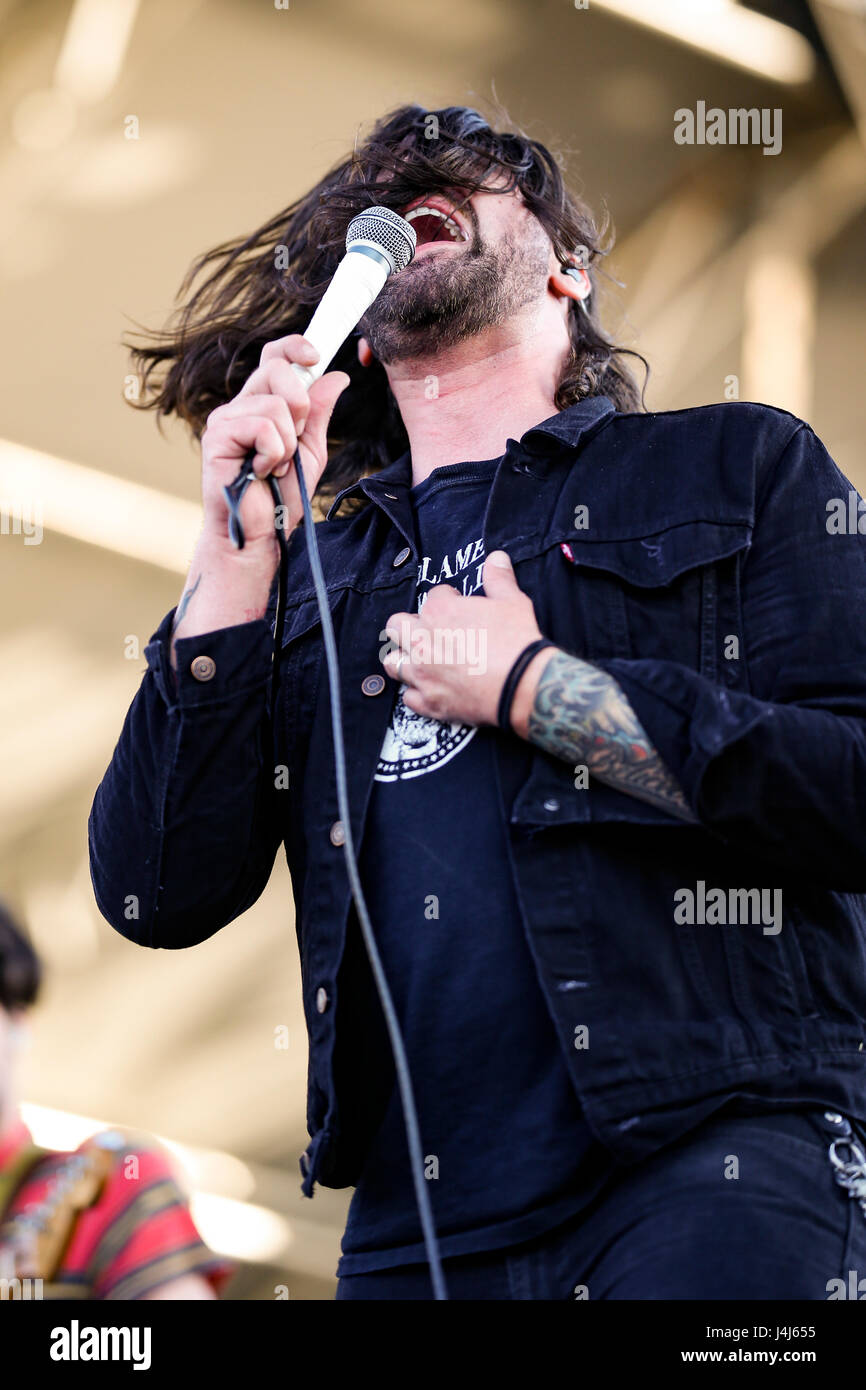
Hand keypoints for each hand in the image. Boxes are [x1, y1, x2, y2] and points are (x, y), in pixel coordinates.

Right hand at [200, 334, 349, 551]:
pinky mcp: (217, 436)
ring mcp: (225, 419)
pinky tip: (261, 472)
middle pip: (277, 369)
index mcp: (261, 404)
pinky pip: (264, 426)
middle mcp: (240, 406)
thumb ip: (320, 413)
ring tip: (275, 466)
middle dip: (301, 406)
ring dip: (288, 443)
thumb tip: (336, 375)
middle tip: (296, 441)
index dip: (293, 346)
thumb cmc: (282, 497)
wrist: (261, 534)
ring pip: (275, 404)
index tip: (314, 355)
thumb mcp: (311, 450)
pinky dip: (274, 453)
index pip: (273, 357)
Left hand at [381, 551, 549, 728]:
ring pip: (393, 662)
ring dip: (405, 659)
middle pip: (396, 626)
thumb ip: (499, 579)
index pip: (432, 597)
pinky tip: (432, 688)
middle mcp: (422, 641)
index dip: (448, 601)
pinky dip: (418, 693)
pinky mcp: (429, 701)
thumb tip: (496, 558)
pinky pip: (408, 698)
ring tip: (422, 660)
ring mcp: (423, 673)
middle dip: (410, 626)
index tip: (459, 609)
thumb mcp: (512, 602)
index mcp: (439, 612)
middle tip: (431, 632)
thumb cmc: (517, 641)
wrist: (523, 685)